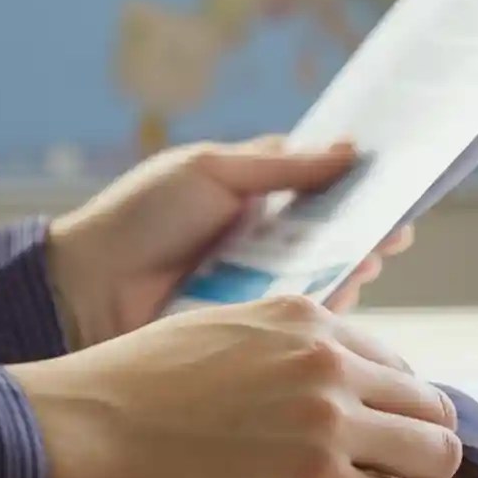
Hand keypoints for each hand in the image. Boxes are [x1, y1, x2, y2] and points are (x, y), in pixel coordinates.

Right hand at [7, 295, 461, 477]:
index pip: (396, 366)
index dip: (393, 407)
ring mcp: (329, 420)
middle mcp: (329, 362)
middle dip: (420, 442)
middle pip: (431, 407)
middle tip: (396, 471)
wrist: (76, 435)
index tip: (379, 432)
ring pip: (434, 453)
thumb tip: (323, 374)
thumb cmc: (127, 389)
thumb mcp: (221, 330)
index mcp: (308, 320)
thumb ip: (283, 346)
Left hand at [47, 136, 413, 348]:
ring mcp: (261, 288)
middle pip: (335, 236)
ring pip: (327, 277)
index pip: (324, 191)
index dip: (360, 188)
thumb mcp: (211, 172)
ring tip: (372, 257)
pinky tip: (343, 292)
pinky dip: (328, 305)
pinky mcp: (254, 329)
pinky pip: (303, 316)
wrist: (80, 290)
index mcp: (256, 199)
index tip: (397, 186)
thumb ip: (281, 164)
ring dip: (354, 267)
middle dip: (368, 231)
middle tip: (395, 230)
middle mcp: (266, 244)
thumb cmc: (139, 219)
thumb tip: (349, 148)